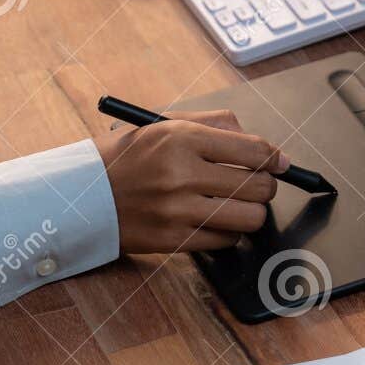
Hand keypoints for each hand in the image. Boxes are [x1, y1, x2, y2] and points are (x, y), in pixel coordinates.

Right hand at [93, 110, 287, 253]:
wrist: (83, 196)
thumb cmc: (129, 158)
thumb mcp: (165, 126)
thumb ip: (216, 125)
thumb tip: (264, 147)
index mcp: (181, 138)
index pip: (252, 150)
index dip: (275, 159)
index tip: (280, 163)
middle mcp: (181, 173)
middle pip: (257, 185)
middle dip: (266, 186)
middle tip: (258, 184)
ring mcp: (178, 210)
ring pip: (249, 217)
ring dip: (252, 212)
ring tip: (239, 204)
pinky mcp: (174, 239)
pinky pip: (226, 239)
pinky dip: (230, 231)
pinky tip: (217, 220)